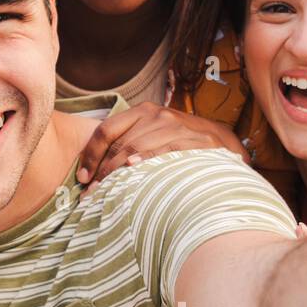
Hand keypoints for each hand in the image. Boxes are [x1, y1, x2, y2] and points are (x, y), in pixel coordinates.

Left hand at [76, 102, 246, 187]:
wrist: (223, 142)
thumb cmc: (180, 143)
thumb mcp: (154, 135)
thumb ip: (128, 144)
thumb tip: (93, 173)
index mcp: (142, 112)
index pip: (105, 130)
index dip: (91, 154)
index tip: (83, 177)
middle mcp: (156, 115)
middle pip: (119, 145)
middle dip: (102, 172)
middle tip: (92, 195)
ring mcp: (175, 126)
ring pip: (136, 150)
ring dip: (118, 175)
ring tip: (107, 195)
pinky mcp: (193, 140)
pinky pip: (163, 152)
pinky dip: (146, 161)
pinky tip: (134, 171)